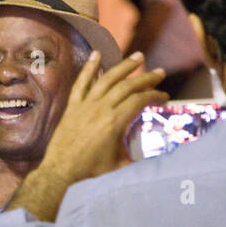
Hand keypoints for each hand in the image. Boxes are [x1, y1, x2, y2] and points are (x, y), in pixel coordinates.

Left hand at [7, 52, 167, 221]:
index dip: (154, 96)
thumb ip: (140, 157)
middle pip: (128, 86)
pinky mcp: (72, 107)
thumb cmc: (91, 172)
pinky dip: (89, 68)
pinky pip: (81, 83)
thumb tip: (158, 155)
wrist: (61, 172)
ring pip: (107, 79)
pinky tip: (97, 54)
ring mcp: (85, 106)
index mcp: (115, 122)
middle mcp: (101, 109)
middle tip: (160, 72)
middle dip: (146, 77)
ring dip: (124, 66)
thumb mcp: (121, 165)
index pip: (140, 101)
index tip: (164, 96)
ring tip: (138, 56)